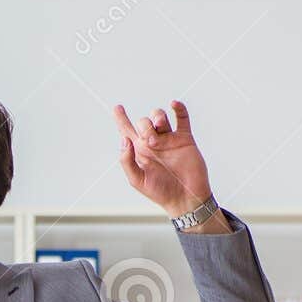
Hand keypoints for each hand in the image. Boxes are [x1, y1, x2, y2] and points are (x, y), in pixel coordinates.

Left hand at [113, 100, 212, 218]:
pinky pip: (182, 118)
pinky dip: (179, 108)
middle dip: (144, 125)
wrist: (185, 196)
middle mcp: (152, 143)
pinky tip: (173, 104)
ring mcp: (168, 139)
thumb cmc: (160, 192)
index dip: (121, 119)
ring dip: (157, 117)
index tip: (117, 108)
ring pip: (159, 117)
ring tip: (159, 129)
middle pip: (143, 122)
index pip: (126, 132)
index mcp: (139, 152)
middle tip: (151, 141)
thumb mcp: (137, 180)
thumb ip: (127, 161)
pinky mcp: (184, 138)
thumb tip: (124, 139)